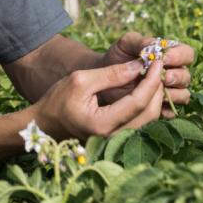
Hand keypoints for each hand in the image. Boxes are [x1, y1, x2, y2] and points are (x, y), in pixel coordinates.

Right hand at [31, 55, 173, 141]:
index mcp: (102, 124)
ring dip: (154, 96)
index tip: (156, 61)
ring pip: (148, 119)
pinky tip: (143, 88)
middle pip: (149, 113)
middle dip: (157, 88)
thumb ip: (110, 74)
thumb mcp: (80, 80)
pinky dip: (146, 104)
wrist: (45, 124)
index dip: (151, 81)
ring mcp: (116, 141)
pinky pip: (140, 122)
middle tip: (156, 67)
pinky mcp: (117, 139)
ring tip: (151, 75)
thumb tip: (139, 66)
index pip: (138, 102)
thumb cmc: (58, 101)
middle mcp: (113, 137)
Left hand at [98, 32, 193, 116]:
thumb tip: (154, 47)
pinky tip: (151, 104)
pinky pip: (171, 112)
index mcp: (170, 55)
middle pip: (187, 77)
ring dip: (173, 93)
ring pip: (183, 95)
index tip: (164, 58)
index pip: (187, 54)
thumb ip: (140, 42)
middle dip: (177, 76)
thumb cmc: (117, 56)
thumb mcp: (126, 44)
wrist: (103, 76)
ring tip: (157, 90)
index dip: (179, 56)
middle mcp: (174, 74)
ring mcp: (169, 92)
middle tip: (164, 77)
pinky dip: (165, 109)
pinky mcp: (161, 108)